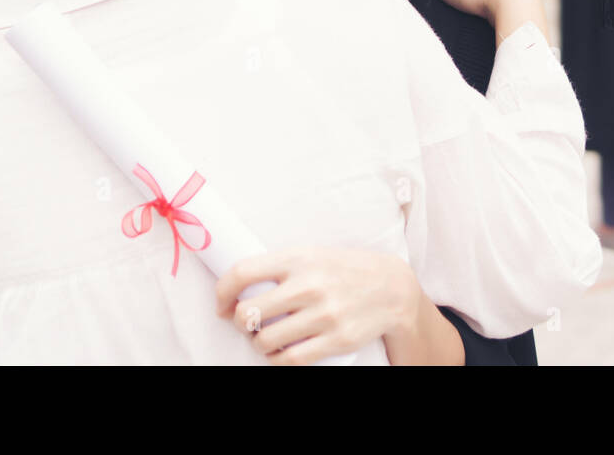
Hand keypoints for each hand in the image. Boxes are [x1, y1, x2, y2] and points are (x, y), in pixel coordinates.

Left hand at [215, 247, 418, 364]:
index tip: (221, 304)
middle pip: (247, 312)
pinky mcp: (336, 340)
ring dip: (258, 343)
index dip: (222, 291)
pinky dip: (277, 360)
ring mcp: (323, 314)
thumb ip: (280, 266)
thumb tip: (238, 285)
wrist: (392, 288)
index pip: (243, 272)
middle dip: (238, 322)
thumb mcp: (313, 254)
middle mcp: (309, 285)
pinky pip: (290, 360)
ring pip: (265, 340)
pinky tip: (280, 353)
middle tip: (245, 323)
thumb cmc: (344, 270)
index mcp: (299, 258)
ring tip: (265, 337)